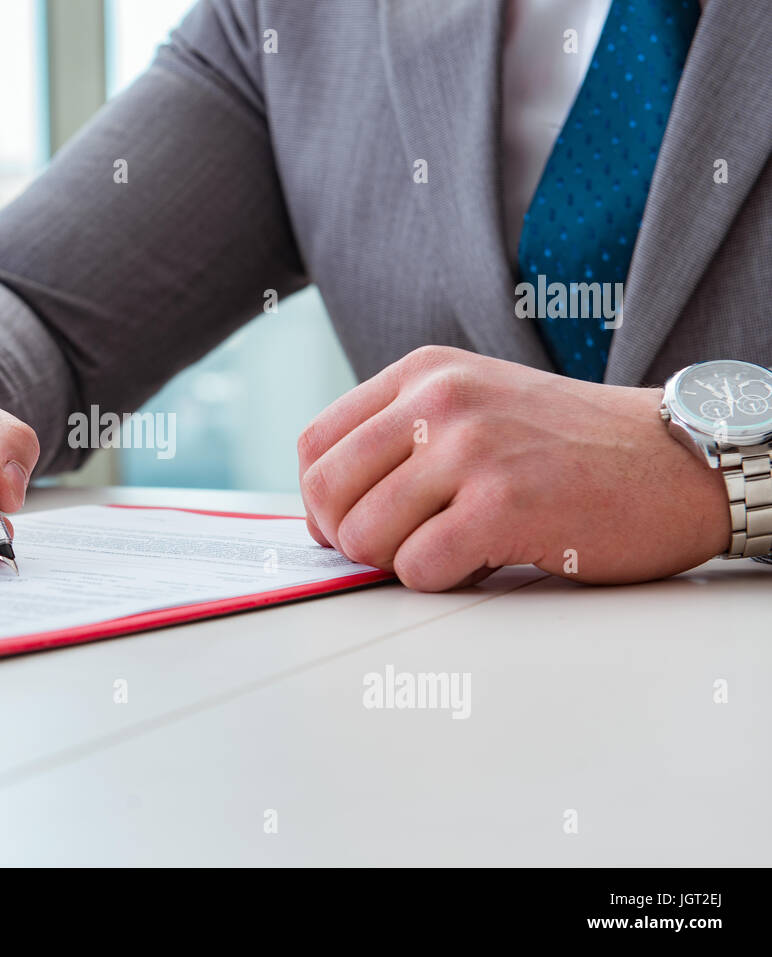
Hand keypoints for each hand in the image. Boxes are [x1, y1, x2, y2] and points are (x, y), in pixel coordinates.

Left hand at [297, 346, 729, 590]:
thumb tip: (326, 510)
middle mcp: (440, 400)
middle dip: (350, 538)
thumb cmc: (569, 447)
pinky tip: (480, 560)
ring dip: (397, 562)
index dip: (321, 500)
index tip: (348, 523)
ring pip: (364, 535)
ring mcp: (471, 448)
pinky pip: (417, 567)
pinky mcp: (503, 503)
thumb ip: (400, 438)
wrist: (675, 460)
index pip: (315, 444)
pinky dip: (438, 580)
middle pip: (327, 492)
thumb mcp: (474, 406)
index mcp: (424, 373)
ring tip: (451, 548)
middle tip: (398, 548)